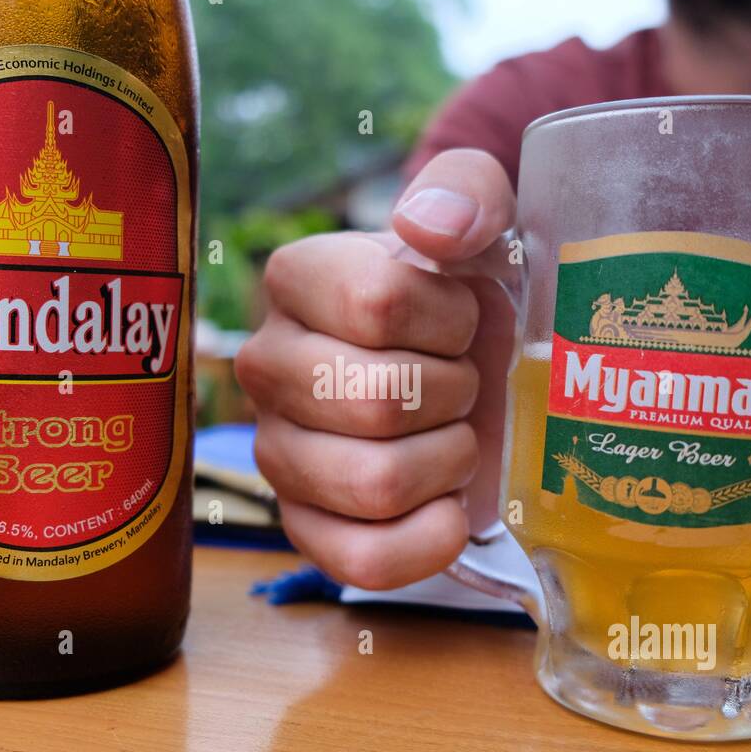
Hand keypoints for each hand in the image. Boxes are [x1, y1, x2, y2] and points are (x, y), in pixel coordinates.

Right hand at [235, 149, 518, 589]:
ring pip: (373, 483)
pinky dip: (426, 542)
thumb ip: (466, 191)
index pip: (376, 304)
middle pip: (378, 401)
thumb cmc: (467, 293)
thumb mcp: (483, 222)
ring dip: (447, 462)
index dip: (450, 319)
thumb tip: (428, 228)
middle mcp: (267, 366)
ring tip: (454, 436)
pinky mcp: (304, 527)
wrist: (466, 364)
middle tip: (464, 383)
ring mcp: (278, 453)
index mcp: (297, 279)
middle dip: (454, 395)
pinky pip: (361, 560)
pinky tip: (449, 509)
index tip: (465, 317)